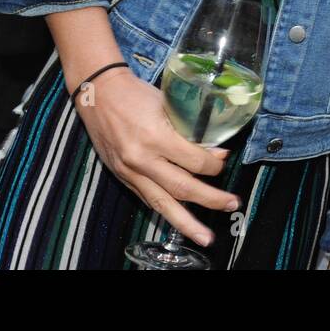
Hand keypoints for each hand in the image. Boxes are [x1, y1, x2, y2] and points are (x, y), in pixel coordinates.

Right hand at [77, 67, 239, 246]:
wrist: (97, 93)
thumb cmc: (135, 94)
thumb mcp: (167, 104)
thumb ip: (188, 130)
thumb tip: (215, 152)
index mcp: (155, 136)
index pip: (194, 161)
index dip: (214, 165)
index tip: (225, 162)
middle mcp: (141, 159)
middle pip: (182, 188)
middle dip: (210, 199)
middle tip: (231, 204)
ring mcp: (129, 171)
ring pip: (162, 203)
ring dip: (186, 222)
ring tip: (204, 237)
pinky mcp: (121, 177)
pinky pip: (147, 199)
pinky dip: (165, 210)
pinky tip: (179, 221)